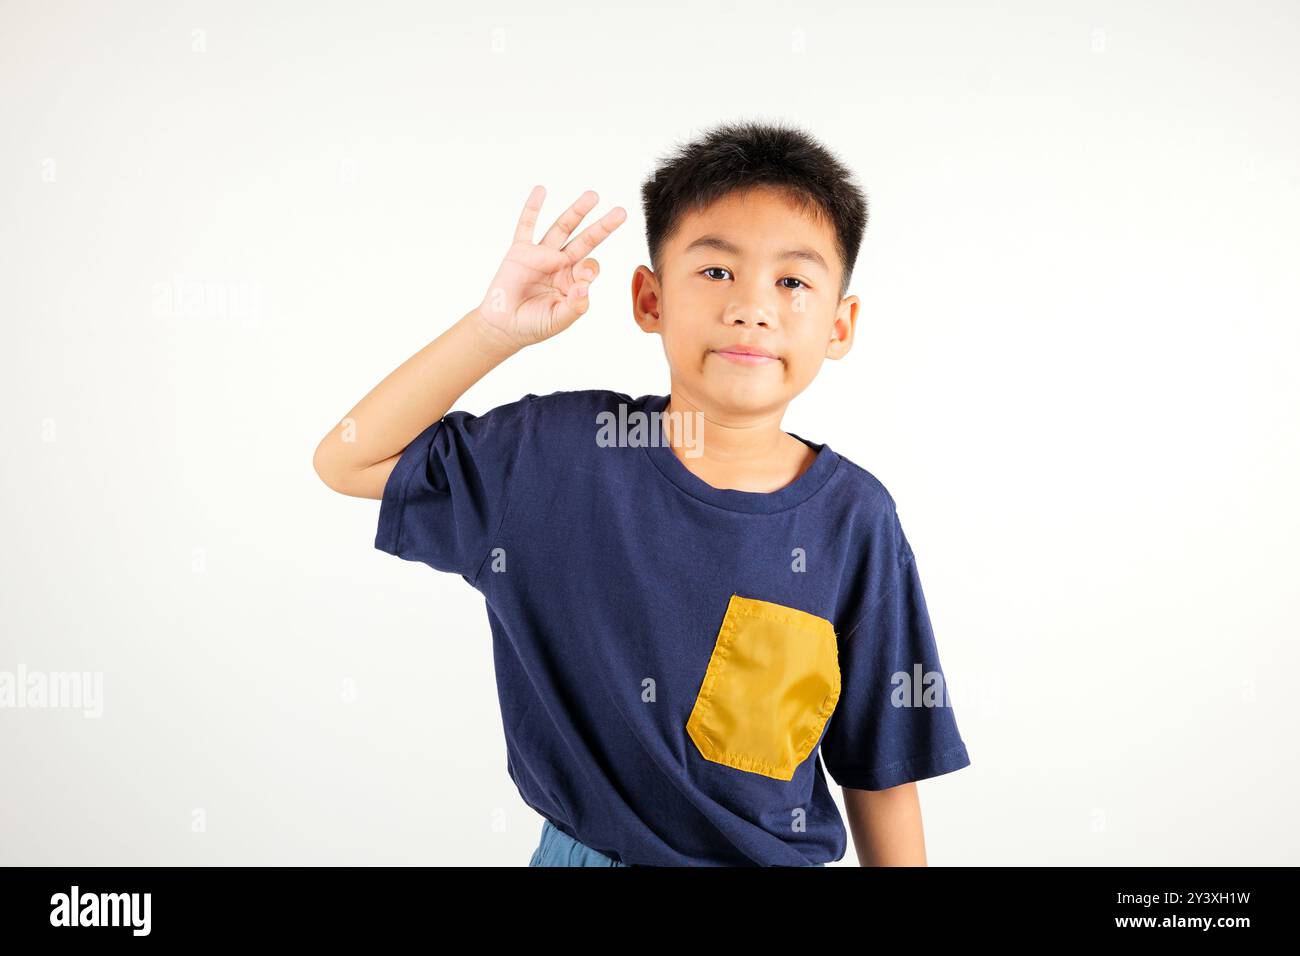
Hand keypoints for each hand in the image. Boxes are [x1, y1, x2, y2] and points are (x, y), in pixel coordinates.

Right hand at [476, 186, 626, 348]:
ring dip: (576, 211)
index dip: (589, 269)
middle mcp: (561, 264)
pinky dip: (532, 208)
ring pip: (562, 228)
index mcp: (573, 280)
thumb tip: (585, 286)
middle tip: (621, 212)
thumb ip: (575, 306)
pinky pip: (526, 226)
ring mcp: (541, 255)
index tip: (582, 279)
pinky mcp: (520, 251)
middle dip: (602, 226)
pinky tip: (541, 190)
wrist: (504, 327)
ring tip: (593, 196)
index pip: (589, 266)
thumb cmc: (534, 325)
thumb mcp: (559, 320)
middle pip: (585, 240)